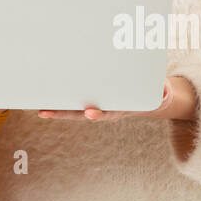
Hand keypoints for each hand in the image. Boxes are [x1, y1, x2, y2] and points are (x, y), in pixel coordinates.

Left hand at [36, 76, 197, 121]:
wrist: (149, 95)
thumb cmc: (153, 91)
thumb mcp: (162, 91)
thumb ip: (162, 90)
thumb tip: (163, 87)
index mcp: (120, 108)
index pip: (107, 113)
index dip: (99, 114)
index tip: (89, 113)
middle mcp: (104, 108)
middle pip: (80, 113)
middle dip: (63, 113)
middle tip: (45, 112)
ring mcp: (95, 103)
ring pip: (72, 107)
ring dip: (55, 107)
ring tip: (37, 106)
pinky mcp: (89, 96)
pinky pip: (73, 98)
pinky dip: (60, 98)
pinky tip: (45, 94)